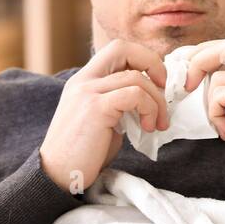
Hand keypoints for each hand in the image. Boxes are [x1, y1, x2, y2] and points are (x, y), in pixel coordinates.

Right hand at [39, 38, 169, 194]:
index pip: (118, 49)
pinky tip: (148, 129)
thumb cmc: (86, 151)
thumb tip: (155, 95)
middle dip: (154, 64)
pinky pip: (134, 95)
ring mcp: (87, 92)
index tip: (158, 83)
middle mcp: (83, 80)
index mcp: (85, 80)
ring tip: (157, 124)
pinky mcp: (95, 108)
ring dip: (158, 102)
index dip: (144, 59)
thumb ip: (122, 100)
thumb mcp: (105, 117)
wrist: (60, 175)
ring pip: (137, 78)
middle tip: (164, 90)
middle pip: (123, 48)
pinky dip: (150, 110)